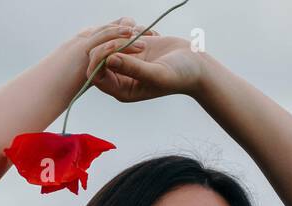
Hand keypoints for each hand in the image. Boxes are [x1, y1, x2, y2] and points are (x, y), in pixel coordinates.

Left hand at [85, 28, 204, 101]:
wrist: (196, 64)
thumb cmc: (180, 75)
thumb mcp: (157, 74)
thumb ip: (132, 68)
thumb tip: (108, 60)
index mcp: (121, 90)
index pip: (95, 74)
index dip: (99, 58)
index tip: (116, 47)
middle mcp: (119, 78)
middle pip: (97, 57)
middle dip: (111, 44)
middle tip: (134, 39)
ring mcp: (125, 62)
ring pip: (108, 43)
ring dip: (122, 36)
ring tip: (144, 39)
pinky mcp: (133, 47)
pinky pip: (120, 34)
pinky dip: (131, 29)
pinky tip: (148, 35)